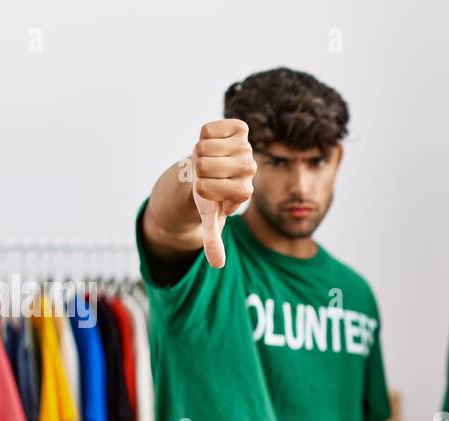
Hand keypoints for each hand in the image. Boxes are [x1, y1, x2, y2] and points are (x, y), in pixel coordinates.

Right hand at [190, 119, 255, 267]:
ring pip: (204, 148)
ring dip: (199, 154)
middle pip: (205, 167)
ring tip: (209, 161)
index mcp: (245, 190)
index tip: (210, 192)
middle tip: (207, 175)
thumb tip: (217, 265)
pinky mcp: (240, 128)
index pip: (212, 189)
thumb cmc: (209, 195)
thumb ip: (213, 239)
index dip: (203, 190)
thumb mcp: (209, 217)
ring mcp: (247, 147)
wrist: (208, 170)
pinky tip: (211, 143)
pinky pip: (209, 129)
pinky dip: (204, 135)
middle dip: (198, 173)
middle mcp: (251, 167)